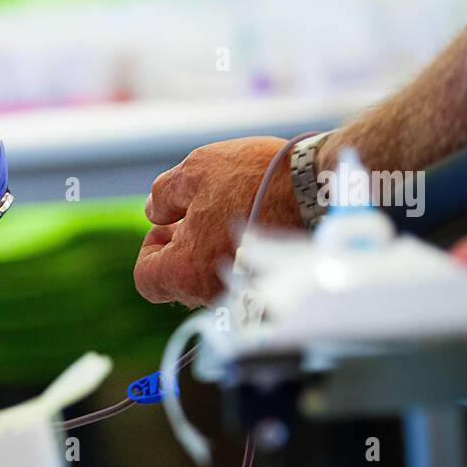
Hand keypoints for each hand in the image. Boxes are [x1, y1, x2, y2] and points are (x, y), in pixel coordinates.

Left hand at [133, 136, 301, 306]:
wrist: (320, 187)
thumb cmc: (255, 177)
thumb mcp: (195, 171)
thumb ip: (163, 194)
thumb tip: (154, 212)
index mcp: (187, 272)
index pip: (145, 279)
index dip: (149, 249)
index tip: (169, 225)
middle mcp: (212, 293)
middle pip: (178, 282)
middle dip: (181, 248)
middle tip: (198, 214)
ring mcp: (242, 295)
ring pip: (208, 280)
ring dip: (208, 251)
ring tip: (228, 213)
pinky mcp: (267, 288)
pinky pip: (238, 279)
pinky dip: (235, 256)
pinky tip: (250, 225)